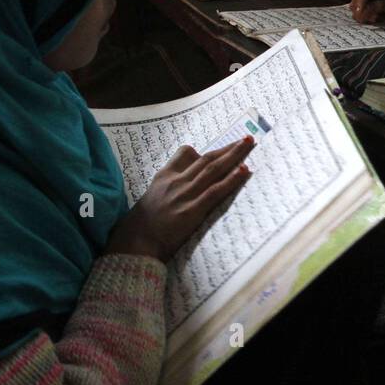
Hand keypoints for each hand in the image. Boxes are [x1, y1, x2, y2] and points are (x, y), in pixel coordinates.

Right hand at [105, 137, 255, 260]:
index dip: (206, 150)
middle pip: (206, 159)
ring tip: (250, 145)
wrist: (134, 245)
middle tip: (247, 138)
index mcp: (164, 177)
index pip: (185, 153)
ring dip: (234, 155)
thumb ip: (168, 188)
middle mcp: (175, 182)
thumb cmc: (141, 226)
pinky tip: (244, 170)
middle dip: (228, 148)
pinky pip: (215, 192)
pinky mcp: (191, 211)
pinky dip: (231, 179)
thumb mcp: (151, 198)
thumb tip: (185, 186)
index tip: (223, 147)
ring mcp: (184, 195)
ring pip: (213, 169)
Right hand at [351, 0, 384, 23]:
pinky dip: (360, 16)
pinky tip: (368, 20)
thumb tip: (365, 9)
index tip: (359, 14)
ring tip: (371, 20)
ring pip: (354, 5)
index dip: (360, 3)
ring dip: (359, 14)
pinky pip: (355, 11)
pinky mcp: (363, 5)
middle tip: (363, 21)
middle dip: (358, 10)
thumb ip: (378, 6)